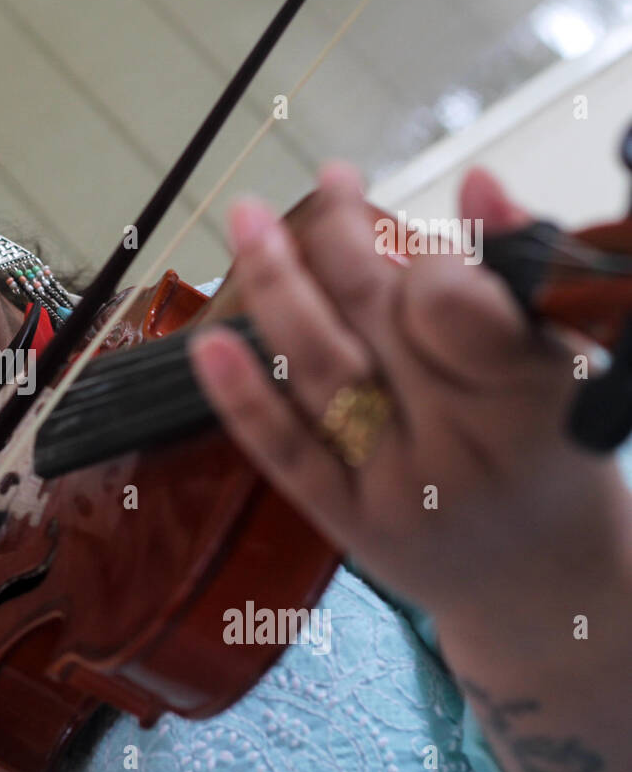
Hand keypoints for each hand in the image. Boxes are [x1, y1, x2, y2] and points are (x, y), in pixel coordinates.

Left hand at [187, 163, 631, 623]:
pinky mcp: (344, 523)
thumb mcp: (564, 370)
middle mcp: (453, 451)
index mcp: (525, 404)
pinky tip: (206, 341)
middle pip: (374, 322)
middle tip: (327, 183)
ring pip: (320, 370)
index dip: (424, 255)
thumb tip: (475, 181)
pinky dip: (242, 395)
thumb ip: (517, 279)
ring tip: (247, 218)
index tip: (416, 233)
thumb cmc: (551, 459)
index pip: (449, 305)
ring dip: (276, 285)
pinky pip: (284, 451)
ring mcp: (391, 491)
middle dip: (341, 240)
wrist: (542, 590)